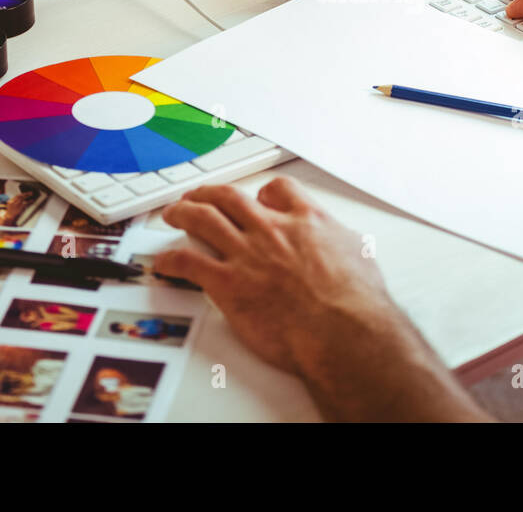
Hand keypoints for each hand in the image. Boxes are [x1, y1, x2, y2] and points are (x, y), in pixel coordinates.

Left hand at [156, 178, 396, 373]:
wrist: (343, 332)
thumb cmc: (356, 303)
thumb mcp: (358, 256)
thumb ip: (340, 242)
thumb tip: (342, 245)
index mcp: (306, 220)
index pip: (278, 190)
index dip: (264, 193)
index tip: (258, 198)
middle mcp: (272, 230)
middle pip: (231, 198)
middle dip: (211, 193)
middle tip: (201, 196)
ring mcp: (247, 255)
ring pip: (203, 219)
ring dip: (183, 212)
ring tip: (174, 213)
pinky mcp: (228, 284)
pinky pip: (189, 262)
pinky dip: (171, 260)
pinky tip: (164, 263)